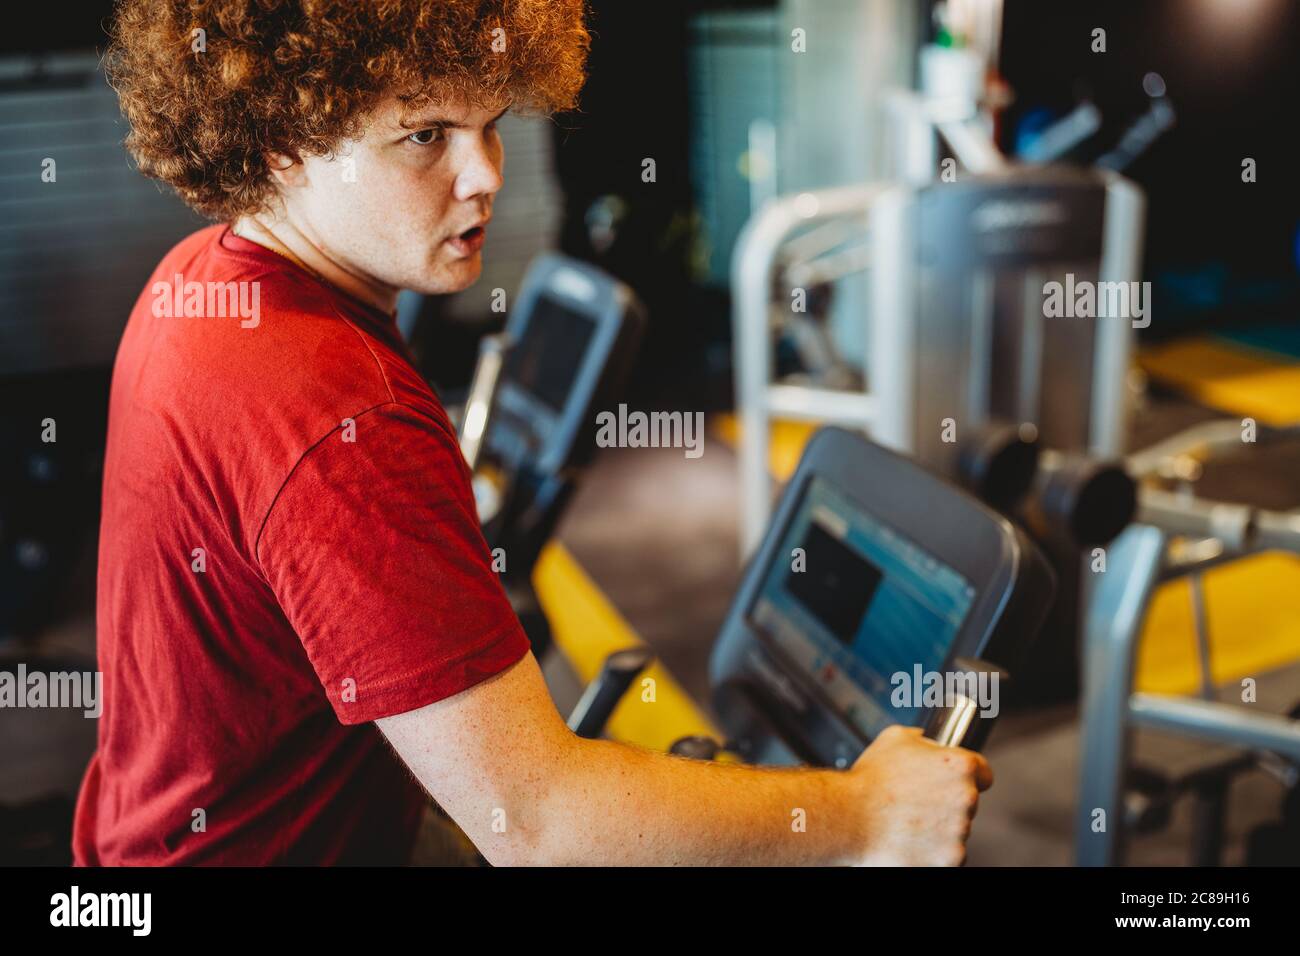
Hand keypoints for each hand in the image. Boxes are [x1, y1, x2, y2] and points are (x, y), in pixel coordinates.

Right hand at [846, 725, 992, 865]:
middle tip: (918, 802)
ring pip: (957, 831)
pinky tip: (911, 840)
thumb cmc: (869, 781)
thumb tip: (930, 742)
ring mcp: (960, 832)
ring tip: (909, 822)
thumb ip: (923, 739)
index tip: (953, 783)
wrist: (848, 819)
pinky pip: (948, 856)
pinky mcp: (950, 860)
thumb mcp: (896, 738)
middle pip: (968, 803)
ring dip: (940, 829)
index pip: (984, 773)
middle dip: (947, 803)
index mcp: (959, 765)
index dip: (968, 776)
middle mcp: (966, 798)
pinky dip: (933, 852)